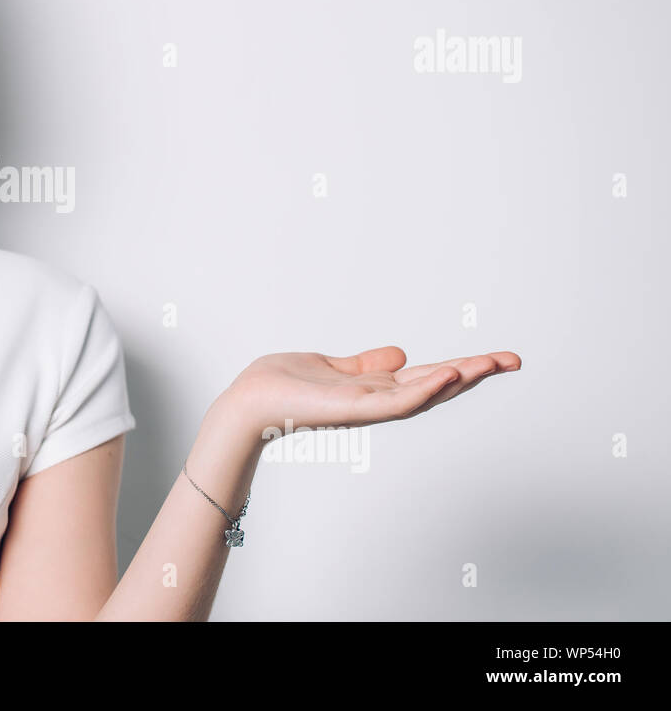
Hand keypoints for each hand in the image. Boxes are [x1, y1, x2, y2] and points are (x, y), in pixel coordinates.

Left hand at [217, 346, 520, 440]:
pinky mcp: (352, 410)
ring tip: (490, 363)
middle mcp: (377, 402)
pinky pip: (395, 402)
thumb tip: (400, 354)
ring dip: (459, 379)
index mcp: (374, 390)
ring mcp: (367, 408)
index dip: (462, 368)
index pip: (428, 377)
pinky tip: (447, 372)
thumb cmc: (282, 387)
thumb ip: (365, 365)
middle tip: (514, 360)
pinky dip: (423, 389)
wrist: (248, 403)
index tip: (497, 357)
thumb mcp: (332, 367)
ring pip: (423, 394)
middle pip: (436, 387)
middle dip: (474, 374)